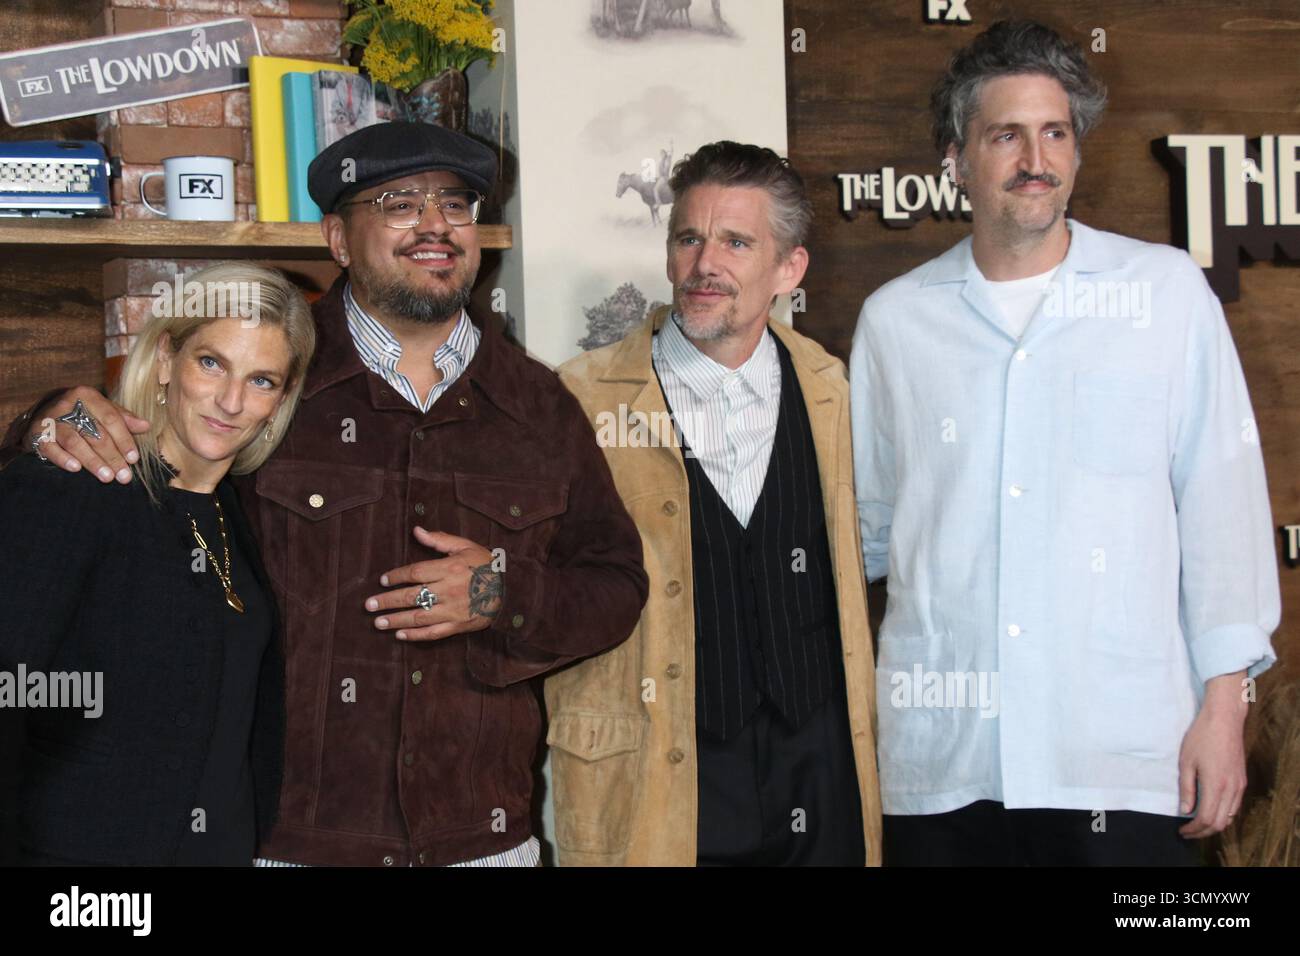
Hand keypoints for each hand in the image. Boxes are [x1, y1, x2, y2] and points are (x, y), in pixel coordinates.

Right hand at [25, 386, 149, 482]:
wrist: (44, 417)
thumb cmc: (81, 415)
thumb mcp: (102, 411)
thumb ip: (123, 418)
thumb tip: (146, 426)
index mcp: (87, 396)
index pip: (111, 419)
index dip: (124, 439)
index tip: (134, 459)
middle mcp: (68, 405)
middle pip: (95, 433)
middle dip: (112, 457)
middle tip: (123, 475)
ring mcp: (51, 419)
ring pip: (75, 442)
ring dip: (92, 461)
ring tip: (107, 476)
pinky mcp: (38, 433)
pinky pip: (51, 448)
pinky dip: (63, 458)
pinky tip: (76, 469)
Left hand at [364, 528, 501, 640]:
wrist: (511, 590)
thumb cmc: (486, 565)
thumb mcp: (465, 546)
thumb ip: (440, 540)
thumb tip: (416, 531)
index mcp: (450, 568)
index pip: (416, 572)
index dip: (396, 576)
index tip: (383, 580)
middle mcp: (449, 590)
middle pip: (412, 596)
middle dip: (388, 601)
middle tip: (369, 605)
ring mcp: (453, 610)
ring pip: (419, 617)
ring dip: (396, 620)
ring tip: (378, 622)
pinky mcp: (458, 626)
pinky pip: (433, 633)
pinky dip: (415, 635)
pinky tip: (400, 635)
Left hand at [1177, 670, 1248, 838]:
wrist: (1224, 720)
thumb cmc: (1201, 737)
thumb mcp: (1186, 762)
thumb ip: (1187, 789)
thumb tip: (1185, 810)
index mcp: (1216, 786)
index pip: (1206, 819)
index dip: (1193, 830)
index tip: (1182, 831)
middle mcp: (1231, 789)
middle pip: (1220, 823)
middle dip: (1203, 832)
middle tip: (1188, 832)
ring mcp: (1239, 785)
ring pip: (1229, 817)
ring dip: (1214, 824)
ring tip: (1196, 824)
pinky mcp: (1242, 780)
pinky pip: (1235, 806)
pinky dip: (1223, 815)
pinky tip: (1211, 810)